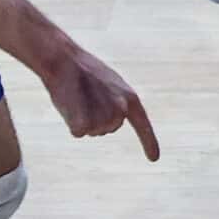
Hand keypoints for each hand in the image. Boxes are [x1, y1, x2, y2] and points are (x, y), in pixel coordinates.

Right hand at [42, 42, 160, 161]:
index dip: (149, 142)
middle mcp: (122, 109)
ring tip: (78, 97)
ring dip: (84, 119)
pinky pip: (79, 131)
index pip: (143, 124)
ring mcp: (104, 116)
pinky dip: (73, 123)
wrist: (64, 59)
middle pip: (108, 129)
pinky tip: (70, 105)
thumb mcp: (108, 85)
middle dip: (97, 118)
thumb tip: (113, 122)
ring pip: (93, 131)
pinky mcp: (86, 123)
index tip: (154, 159)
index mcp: (130, 98)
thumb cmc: (83, 72)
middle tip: (86, 96)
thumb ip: (115, 105)